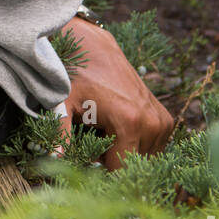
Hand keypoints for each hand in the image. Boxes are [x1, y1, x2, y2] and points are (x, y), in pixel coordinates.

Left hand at [55, 18, 173, 168]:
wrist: (94, 47)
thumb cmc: (75, 74)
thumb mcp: (63, 102)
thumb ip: (60, 131)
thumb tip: (53, 157)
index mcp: (130, 123)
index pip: (121, 170)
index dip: (101, 171)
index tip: (88, 158)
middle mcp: (151, 123)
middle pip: (132, 166)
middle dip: (112, 160)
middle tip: (94, 136)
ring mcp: (161, 121)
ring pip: (143, 158)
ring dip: (124, 151)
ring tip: (105, 129)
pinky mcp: (165, 118)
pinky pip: (152, 147)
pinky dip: (135, 143)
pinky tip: (118, 125)